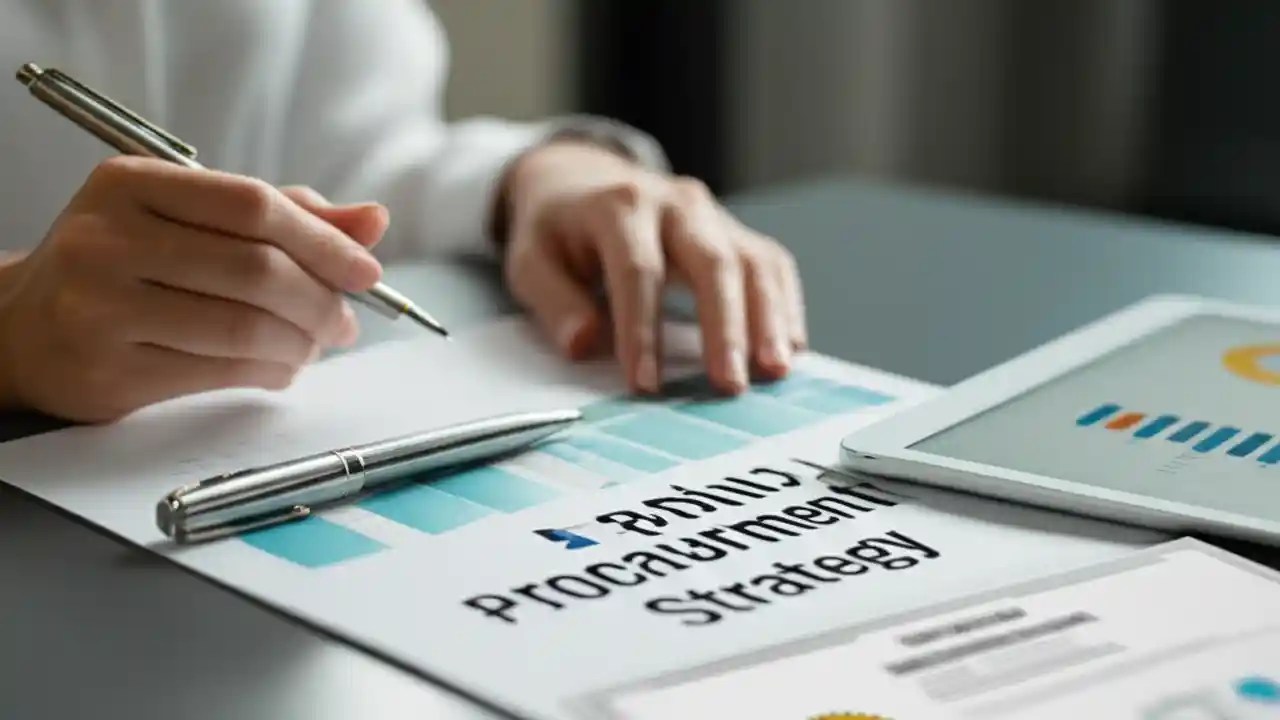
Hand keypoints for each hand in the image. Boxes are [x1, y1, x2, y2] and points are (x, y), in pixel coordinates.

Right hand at [0, 157, 387, 421]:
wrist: (22, 329)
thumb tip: (373, 220)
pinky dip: (270, 371)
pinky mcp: (108, 372)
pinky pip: (219, 372)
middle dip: (321, 301)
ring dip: (301, 343)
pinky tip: (281, 367)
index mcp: (130, 184)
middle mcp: (107, 239)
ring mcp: (100, 307)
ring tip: (314, 345)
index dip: (324, 241)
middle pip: (255, 269)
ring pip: (243, 326)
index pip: (253, 205)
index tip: (366, 270)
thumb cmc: (124, 264)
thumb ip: (283, 216)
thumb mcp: (189, 219)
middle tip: (344, 321)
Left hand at [500, 141, 805, 394]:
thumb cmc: (559, 230)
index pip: (638, 270)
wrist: (585, 181)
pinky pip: (772, 267)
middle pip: (712, 262)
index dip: (642, 330)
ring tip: (775, 370)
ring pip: (753, 263)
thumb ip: (553, 301)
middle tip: (728, 384)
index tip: (645, 384)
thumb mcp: (531, 259)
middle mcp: (676, 204)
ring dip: (768, 319)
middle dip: (723, 327)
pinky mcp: (736, 234)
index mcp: (619, 207)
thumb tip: (584, 344)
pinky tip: (788, 349)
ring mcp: (713, 217)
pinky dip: (785, 308)